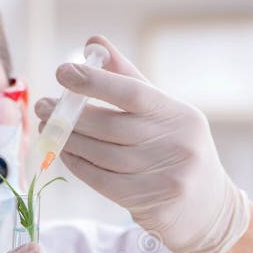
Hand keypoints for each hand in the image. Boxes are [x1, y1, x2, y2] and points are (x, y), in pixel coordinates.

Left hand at [35, 35, 250, 252]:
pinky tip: (65, 152)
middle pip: (111, 127)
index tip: (63, 72)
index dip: (95, 82)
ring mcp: (165, 177)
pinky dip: (78, 164)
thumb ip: (128, 80)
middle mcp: (177, 145)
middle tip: (44, 106)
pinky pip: (102, 180)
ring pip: (102, 155)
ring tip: (49, 127)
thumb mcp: (163, 114)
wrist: (208, 209)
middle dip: (71, 115)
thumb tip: (94, 43)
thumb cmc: (177, 151)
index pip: (133, 94)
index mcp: (180, 115)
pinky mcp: (150, 203)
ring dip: (69, 140)